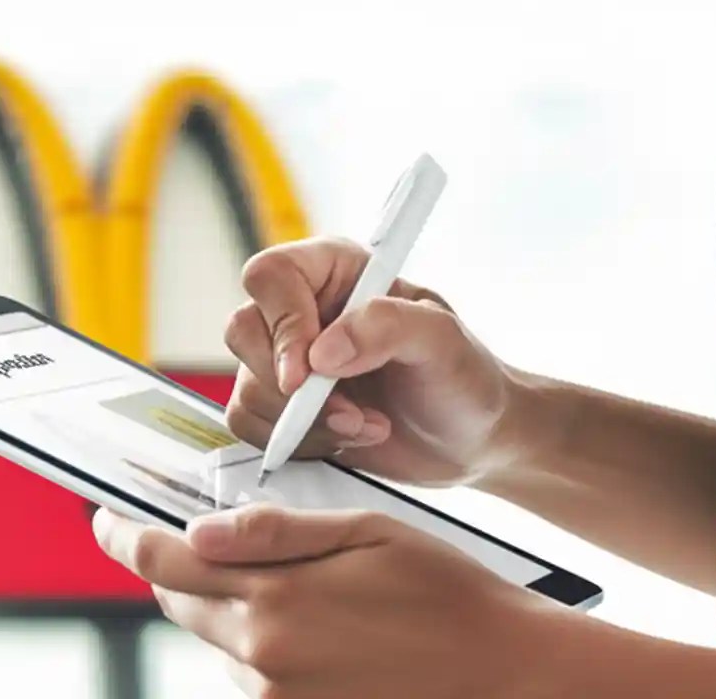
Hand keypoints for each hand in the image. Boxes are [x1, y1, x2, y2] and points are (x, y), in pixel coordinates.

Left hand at [93, 504, 571, 698]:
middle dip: (178, 569)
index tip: (105, 520)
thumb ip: (275, 532)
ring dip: (232, 611)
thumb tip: (200, 530)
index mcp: (275, 598)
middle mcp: (263, 656)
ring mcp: (279, 697)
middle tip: (203, 542)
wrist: (506, 674)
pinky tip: (323, 631)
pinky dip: (265, 647)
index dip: (125, 537)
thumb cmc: (445, 594)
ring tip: (304, 590)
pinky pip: (255, 677)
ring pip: (220, 642)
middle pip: (182, 604)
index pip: (165, 563)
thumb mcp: (364, 533)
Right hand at [225, 237, 533, 485]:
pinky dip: (297, 443)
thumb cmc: (464, 379)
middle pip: (244, 331)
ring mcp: (289, 360)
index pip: (273, 276)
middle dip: (291, 387)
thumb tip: (322, 352)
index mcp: (337, 272)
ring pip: (247, 386)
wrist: (470, 439)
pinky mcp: (282, 408)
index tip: (309, 372)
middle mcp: (304, 310)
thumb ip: (387, 327)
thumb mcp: (443, 342)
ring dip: (304, 422)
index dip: (283, 324)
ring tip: (366, 425)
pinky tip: (345, 440)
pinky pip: (250, 424)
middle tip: (349, 410)